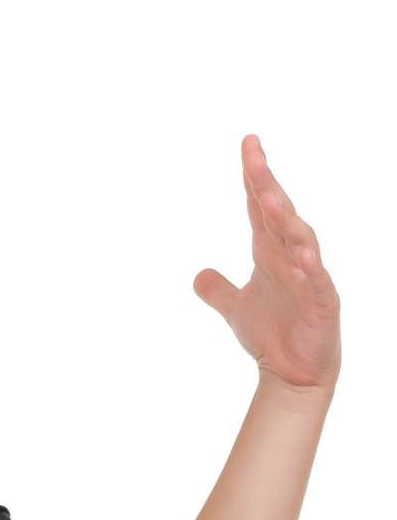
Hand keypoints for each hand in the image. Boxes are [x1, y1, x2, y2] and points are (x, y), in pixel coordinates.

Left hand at [193, 135, 340, 394]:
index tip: (248, 144)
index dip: (254, 176)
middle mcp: (291, 257)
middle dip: (266, 184)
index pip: (261, 206)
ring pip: (299, 240)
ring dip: (284, 220)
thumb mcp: (236, 309)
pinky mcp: (321, 304)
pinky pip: (317, 282)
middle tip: (253, 155)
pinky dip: (310, 269)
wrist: (294, 375)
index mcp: (271, 252)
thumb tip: (197, 276)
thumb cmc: (274, 336)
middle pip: (278, 214)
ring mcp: (309, 279)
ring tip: (267, 198)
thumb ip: (218, 289)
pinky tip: (302, 256)